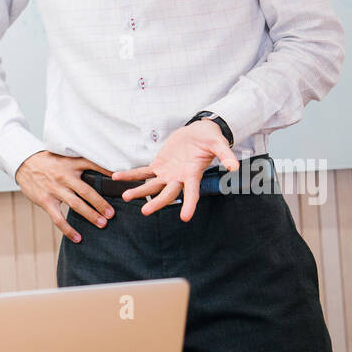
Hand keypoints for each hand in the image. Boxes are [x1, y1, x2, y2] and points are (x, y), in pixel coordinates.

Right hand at [14, 150, 115, 243]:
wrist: (23, 162)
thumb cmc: (47, 161)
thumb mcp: (64, 156)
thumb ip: (80, 164)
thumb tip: (103, 172)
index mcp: (71, 163)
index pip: (93, 166)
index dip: (108, 173)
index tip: (121, 182)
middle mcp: (64, 176)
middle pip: (87, 191)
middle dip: (101, 203)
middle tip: (112, 214)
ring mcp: (54, 189)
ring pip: (76, 205)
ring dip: (90, 215)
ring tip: (102, 224)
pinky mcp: (45, 200)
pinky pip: (58, 218)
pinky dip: (68, 229)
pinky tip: (78, 237)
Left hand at [111, 120, 238, 221]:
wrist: (198, 133)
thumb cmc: (210, 139)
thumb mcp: (219, 144)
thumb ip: (225, 155)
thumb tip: (235, 166)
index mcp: (193, 174)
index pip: (192, 193)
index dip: (189, 205)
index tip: (185, 218)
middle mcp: (179, 178)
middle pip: (167, 193)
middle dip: (157, 202)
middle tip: (145, 211)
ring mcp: (168, 173)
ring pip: (152, 185)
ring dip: (139, 191)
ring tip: (126, 196)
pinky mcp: (159, 165)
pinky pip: (143, 172)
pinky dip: (130, 175)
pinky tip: (116, 178)